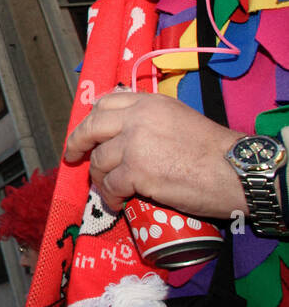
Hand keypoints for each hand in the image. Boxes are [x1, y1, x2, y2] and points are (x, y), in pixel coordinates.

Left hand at [63, 92, 245, 218]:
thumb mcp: (178, 118)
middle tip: (72, 157)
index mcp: (148, 103)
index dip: (91, 120)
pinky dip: (110, 197)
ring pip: (99, 161)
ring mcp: (134, 144)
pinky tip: (117, 204)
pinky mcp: (137, 171)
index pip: (105, 104)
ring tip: (108, 190)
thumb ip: (150, 119)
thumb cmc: (213, 150)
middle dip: (77, 143)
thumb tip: (124, 127)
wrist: (235, 170)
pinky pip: (110, 185)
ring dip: (99, 178)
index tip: (86, 132)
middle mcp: (137, 118)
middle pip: (91, 128)